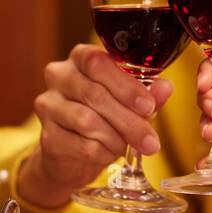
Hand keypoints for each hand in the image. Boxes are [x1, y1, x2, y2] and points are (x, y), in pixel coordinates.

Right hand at [18, 44, 173, 208]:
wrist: (74, 154)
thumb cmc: (104, 118)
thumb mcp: (130, 103)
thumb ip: (147, 94)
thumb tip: (165, 88)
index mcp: (80, 58)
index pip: (98, 63)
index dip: (126, 86)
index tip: (148, 106)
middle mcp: (58, 75)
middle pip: (95, 95)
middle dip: (129, 120)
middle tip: (150, 141)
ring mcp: (48, 104)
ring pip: (87, 121)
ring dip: (115, 138)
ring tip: (126, 146)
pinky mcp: (46, 135)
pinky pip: (81, 145)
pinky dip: (102, 153)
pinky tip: (108, 153)